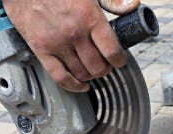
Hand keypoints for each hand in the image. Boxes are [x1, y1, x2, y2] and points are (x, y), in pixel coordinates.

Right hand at [2, 0, 138, 91]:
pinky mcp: (41, 49)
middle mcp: (74, 33)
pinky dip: (73, 86)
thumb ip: (112, 1)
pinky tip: (80, 85)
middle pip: (98, 67)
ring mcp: (57, 43)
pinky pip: (60, 77)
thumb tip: (132, 7)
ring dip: (90, 76)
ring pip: (82, 74)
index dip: (120, 60)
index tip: (120, 61)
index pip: (112, 52)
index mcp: (89, 17)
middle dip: (105, 69)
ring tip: (92, 70)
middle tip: (105, 65)